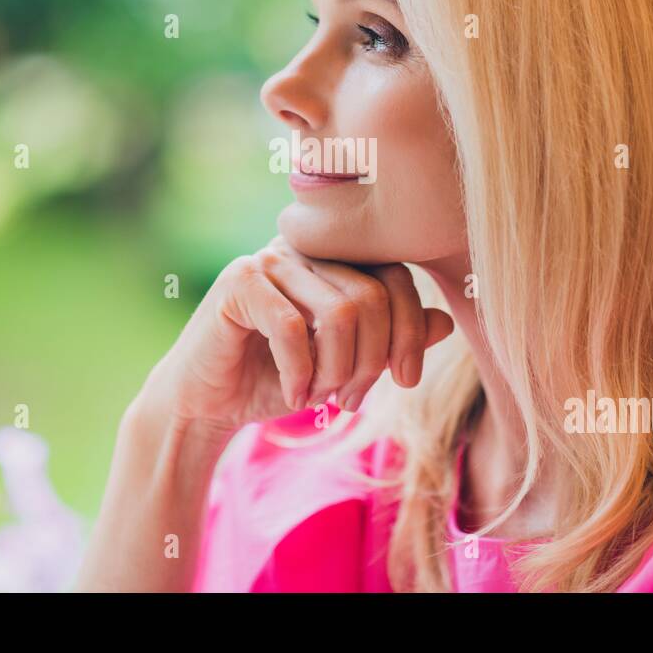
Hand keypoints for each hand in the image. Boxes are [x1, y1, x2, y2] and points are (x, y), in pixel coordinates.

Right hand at [151, 236, 454, 435]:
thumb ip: (391, 340)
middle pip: (373, 297)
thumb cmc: (277, 378)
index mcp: (333, 258)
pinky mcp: (238, 282)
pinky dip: (301, 373)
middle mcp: (304, 249)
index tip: (404, 381)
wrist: (207, 403)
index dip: (410, 332)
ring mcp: (269, 260)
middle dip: (371, 361)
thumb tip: (445, 322)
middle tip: (351, 399)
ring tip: (321, 397)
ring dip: (337, 371)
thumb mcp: (346, 364)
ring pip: (340, 313)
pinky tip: (295, 394)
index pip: (396, 277)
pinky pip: (293, 328)